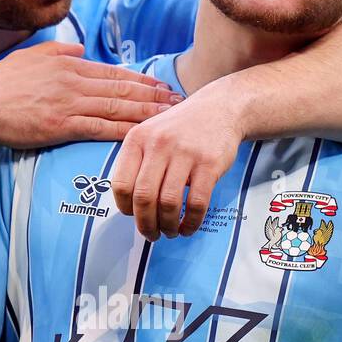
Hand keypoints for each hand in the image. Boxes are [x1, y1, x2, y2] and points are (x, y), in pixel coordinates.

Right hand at [0, 41, 180, 150]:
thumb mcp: (32, 56)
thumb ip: (60, 53)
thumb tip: (82, 51)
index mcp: (69, 65)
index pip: (114, 73)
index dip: (143, 80)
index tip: (164, 85)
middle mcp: (74, 81)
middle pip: (124, 88)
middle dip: (155, 95)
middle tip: (182, 101)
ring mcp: (70, 103)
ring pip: (118, 107)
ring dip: (148, 113)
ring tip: (171, 118)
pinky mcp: (62, 125)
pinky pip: (101, 128)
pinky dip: (125, 130)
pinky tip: (143, 134)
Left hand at [110, 84, 242, 239]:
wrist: (220, 108)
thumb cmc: (181, 128)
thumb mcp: (150, 134)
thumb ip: (137, 163)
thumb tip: (129, 206)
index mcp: (137, 139)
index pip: (121, 184)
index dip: (125, 208)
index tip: (133, 216)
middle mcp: (158, 144)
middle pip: (143, 197)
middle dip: (146, 224)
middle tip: (151, 234)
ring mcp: (185, 153)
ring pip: (168, 203)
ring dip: (168, 225)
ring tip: (171, 231)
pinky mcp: (209, 164)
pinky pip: (196, 203)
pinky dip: (191, 221)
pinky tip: (189, 226)